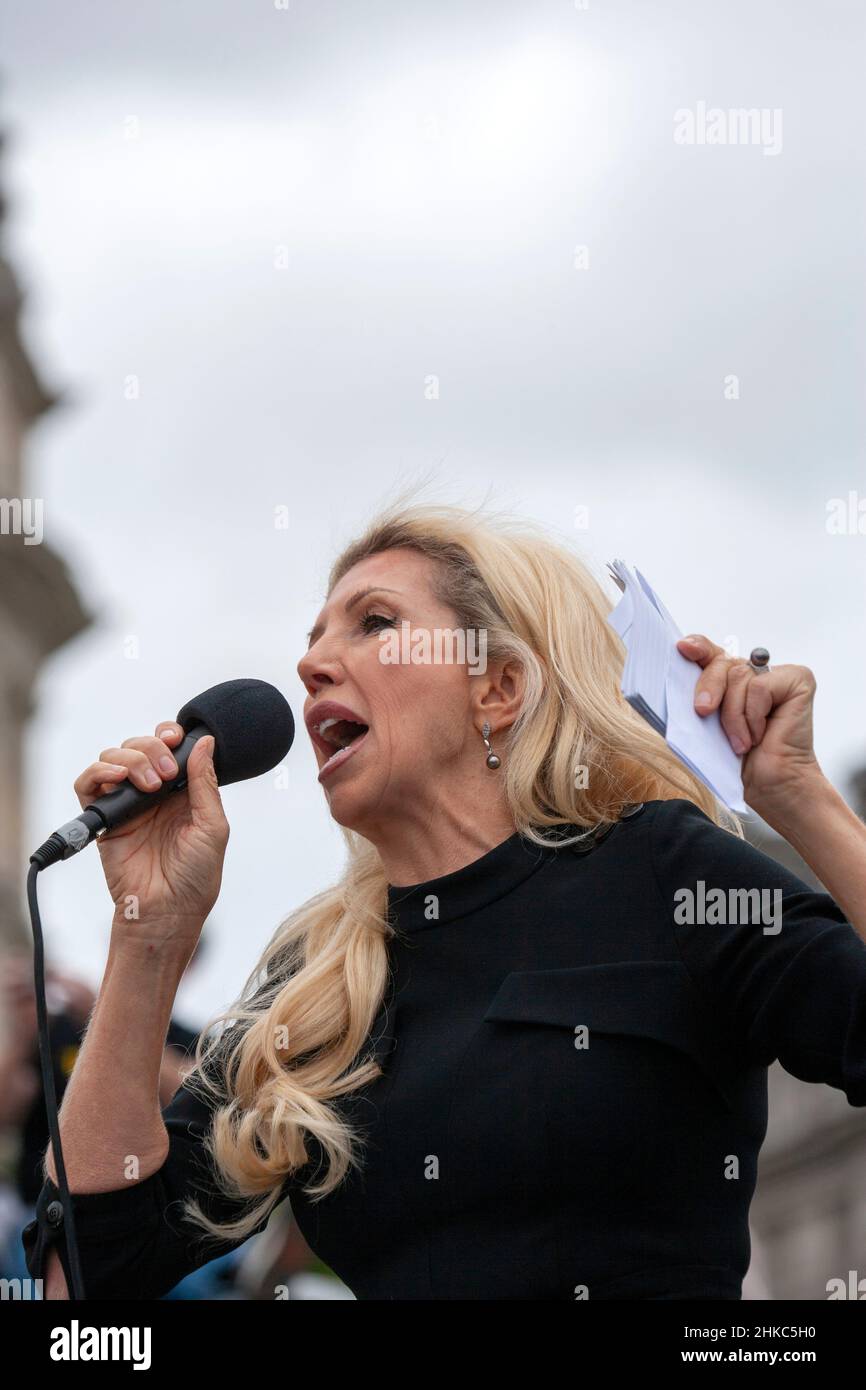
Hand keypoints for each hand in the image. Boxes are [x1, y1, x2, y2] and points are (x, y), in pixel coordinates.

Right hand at [73, 722, 229, 948]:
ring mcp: (127, 804)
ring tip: (149, 785)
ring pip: (113, 758)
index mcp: (181, 792)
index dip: (168, 735)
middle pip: (139, 746)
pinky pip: (88, 784)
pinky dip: (98, 772)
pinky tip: (117, 779)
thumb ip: (205, 783)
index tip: (175, 737)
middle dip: (151, 748)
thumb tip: (206, 742)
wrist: (168, 912)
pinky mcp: (104, 820)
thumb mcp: (213, 826)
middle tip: (166, 774)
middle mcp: (152, 793)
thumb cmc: (196, 877)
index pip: (168, 748)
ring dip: (130, 759)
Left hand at [676, 634, 822, 811]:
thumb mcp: (706, 725)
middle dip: (709, 688)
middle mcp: (757, 672)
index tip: (682, 647)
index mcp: (734, 680)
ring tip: (741, 742)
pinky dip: (753, 715)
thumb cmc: (740, 762)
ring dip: (734, 716)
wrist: (772, 787)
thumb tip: (670, 680)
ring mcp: (779, 675)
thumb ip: (696, 699)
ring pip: (740, 676)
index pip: (712, 653)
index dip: (698, 647)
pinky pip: (760, 687)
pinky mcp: (798, 681)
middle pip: (723, 663)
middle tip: (703, 711)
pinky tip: (760, 735)